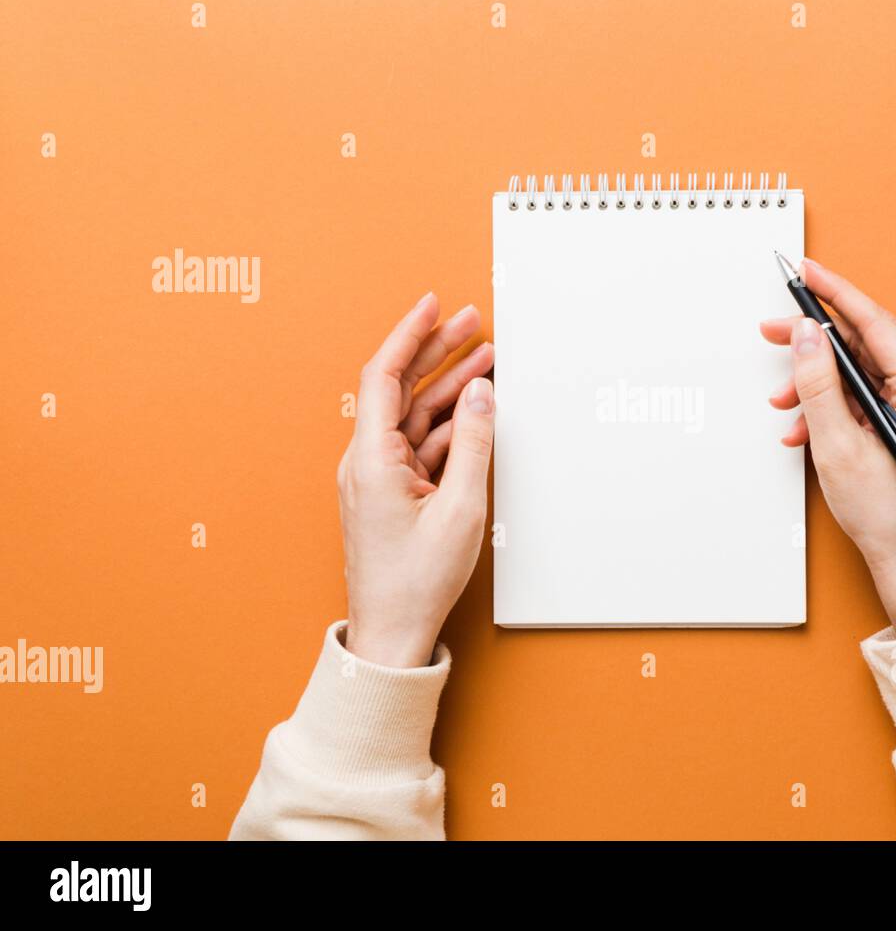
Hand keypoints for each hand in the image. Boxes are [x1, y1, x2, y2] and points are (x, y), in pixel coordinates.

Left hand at [337, 292, 495, 667]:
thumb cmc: (417, 581)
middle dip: (437, 352)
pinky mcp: (391, 494)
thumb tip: (480, 393)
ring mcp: (378, 478)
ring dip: (448, 387)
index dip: (409, 334)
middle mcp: (367, 462)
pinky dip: (448, 423)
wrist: (392, 634)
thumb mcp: (461, 508)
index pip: (384, 375)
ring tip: (485, 358)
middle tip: (473, 323)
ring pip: (413, 415)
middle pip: (400, 389)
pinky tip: (475, 410)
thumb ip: (473, 444)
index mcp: (372, 460)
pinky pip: (419, 444)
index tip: (433, 305)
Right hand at [761, 259, 895, 636]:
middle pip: (867, 348)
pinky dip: (835, 409)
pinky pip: (869, 402)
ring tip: (783, 405)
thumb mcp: (839, 448)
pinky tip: (806, 430)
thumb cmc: (890, 519)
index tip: (807, 271)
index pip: (875, 323)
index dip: (836, 293)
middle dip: (815, 346)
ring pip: (863, 377)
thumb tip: (808, 337)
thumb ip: (819, 386)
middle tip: (773, 333)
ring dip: (819, 386)